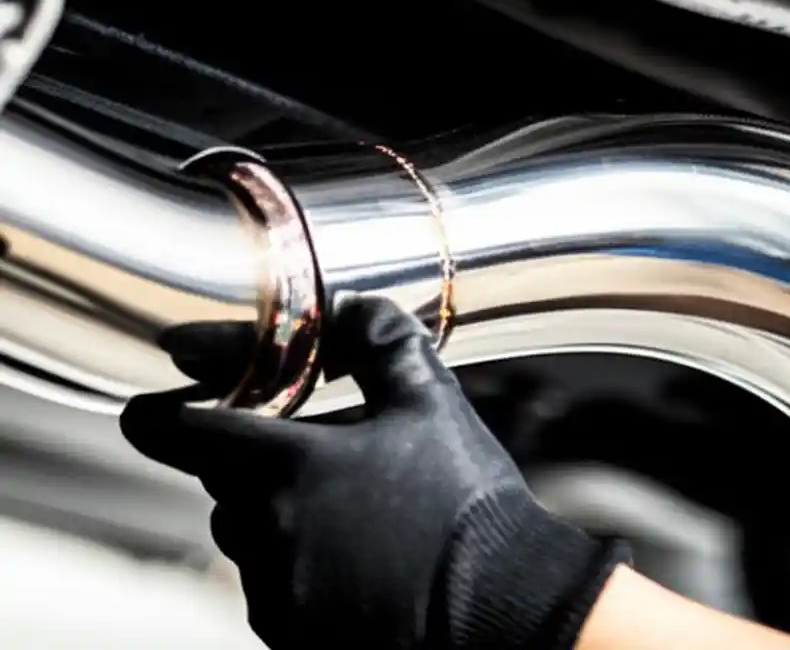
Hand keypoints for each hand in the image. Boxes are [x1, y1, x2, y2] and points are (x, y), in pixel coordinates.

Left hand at [121, 296, 629, 649]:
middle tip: (324, 462)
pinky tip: (362, 566)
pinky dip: (302, 570)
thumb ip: (381, 341)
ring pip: (250, 540)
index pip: (177, 433)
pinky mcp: (292, 634)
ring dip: (281, 521)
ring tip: (359, 521)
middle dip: (258, 467)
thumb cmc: (466, 506)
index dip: (158, 417)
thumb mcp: (433, 403)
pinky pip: (275, 589)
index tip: (155, 410)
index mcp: (287, 464)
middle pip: (224, 486)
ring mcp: (276, 589)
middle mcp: (266, 530)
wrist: (501, 605)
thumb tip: (351, 305)